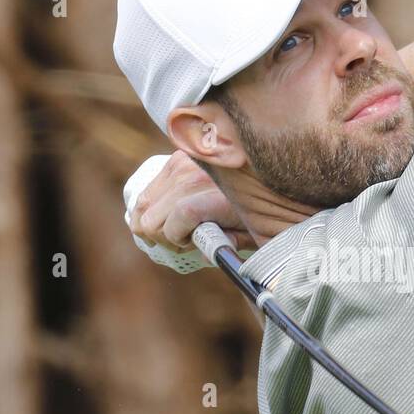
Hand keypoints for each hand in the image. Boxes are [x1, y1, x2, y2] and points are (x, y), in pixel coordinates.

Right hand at [127, 150, 255, 251]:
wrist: (268, 170)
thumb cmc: (266, 210)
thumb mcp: (254, 234)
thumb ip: (231, 245)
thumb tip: (208, 254)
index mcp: (220, 196)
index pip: (181, 215)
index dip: (175, 237)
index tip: (186, 245)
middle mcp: (198, 176)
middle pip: (153, 214)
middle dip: (161, 237)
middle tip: (182, 243)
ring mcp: (184, 164)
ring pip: (144, 202)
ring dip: (153, 222)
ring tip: (176, 230)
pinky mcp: (177, 158)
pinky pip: (149, 189)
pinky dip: (151, 206)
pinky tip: (169, 214)